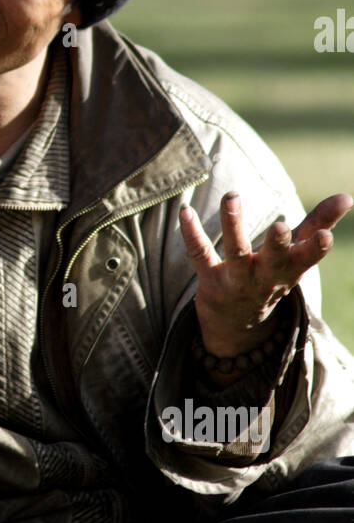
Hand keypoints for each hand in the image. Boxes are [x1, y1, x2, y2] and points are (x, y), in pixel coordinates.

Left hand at [179, 191, 352, 357]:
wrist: (238, 326)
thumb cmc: (272, 277)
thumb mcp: (297, 257)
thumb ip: (318, 224)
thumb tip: (348, 196)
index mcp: (290, 270)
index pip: (306, 259)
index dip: (316, 249)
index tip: (325, 237)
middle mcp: (265, 277)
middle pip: (273, 260)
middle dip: (278, 245)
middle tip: (280, 226)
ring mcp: (236, 280)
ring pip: (235, 253)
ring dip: (234, 226)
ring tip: (232, 197)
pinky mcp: (209, 280)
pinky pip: (200, 255)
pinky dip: (191, 233)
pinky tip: (185, 212)